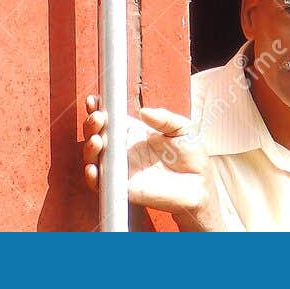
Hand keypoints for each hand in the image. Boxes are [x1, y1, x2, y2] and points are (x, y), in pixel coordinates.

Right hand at [83, 96, 222, 231]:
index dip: (99, 108)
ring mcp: (122, 168)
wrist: (200, 184)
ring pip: (95, 158)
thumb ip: (164, 118)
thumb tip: (144, 111)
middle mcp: (124, 149)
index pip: (111, 119)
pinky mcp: (124, 188)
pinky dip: (92, 177)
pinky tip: (93, 168)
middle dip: (92, 125)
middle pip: (98, 135)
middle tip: (98, 118)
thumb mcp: (182, 127)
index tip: (94, 99)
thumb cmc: (191, 155)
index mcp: (135, 132)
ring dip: (89, 148)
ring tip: (97, 140)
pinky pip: (101, 184)